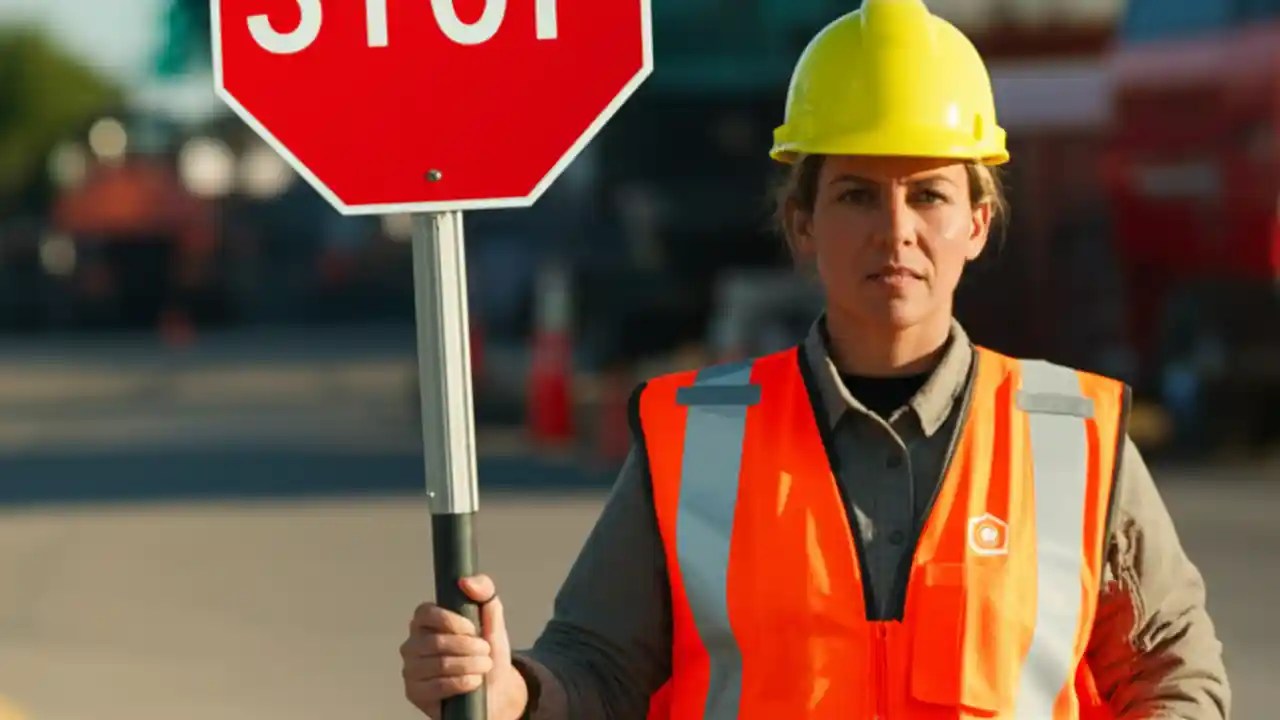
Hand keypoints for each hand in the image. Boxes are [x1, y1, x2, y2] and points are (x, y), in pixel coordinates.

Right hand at [401, 575, 528, 718]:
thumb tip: (465, 582)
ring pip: (438, 664)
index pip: (425, 613)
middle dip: (469, 647)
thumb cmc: (487, 651)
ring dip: (469, 665)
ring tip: (484, 666)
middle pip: (435, 641)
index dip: (451, 621)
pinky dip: (462, 683)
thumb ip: (484, 593)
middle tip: (486, 651)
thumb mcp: (493, 618)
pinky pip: (436, 686)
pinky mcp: (414, 692)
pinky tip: (474, 681)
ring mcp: (411, 669)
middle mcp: (412, 643)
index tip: (473, 629)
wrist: (495, 688)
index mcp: (425, 621)